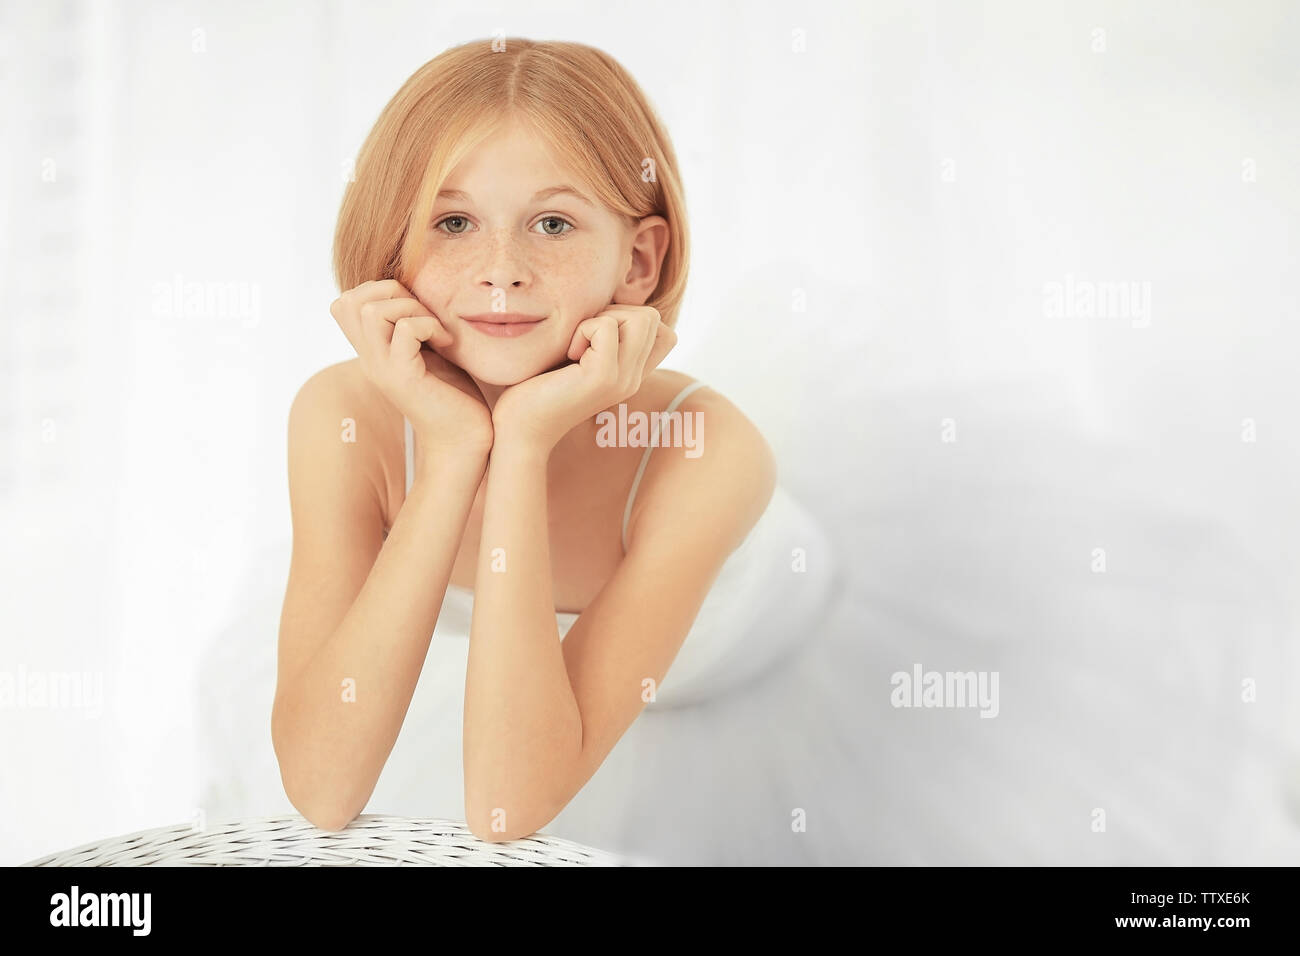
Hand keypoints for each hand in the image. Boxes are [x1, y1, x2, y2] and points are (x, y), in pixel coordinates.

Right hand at [330, 279, 492, 453]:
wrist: (465, 439)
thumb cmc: (454, 394)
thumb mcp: (427, 349)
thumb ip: (412, 324)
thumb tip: (413, 288)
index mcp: (372, 351)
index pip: (344, 303)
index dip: (378, 290)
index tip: (415, 309)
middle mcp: (369, 359)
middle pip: (349, 300)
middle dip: (392, 292)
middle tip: (424, 315)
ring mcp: (382, 369)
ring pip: (370, 311)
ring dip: (410, 308)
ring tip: (435, 329)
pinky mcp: (404, 379)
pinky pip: (405, 330)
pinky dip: (429, 326)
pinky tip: (446, 343)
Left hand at [491, 304, 676, 451]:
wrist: (520, 429)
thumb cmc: (537, 389)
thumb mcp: (577, 358)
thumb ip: (598, 338)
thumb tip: (604, 300)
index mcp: (630, 375)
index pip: (664, 333)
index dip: (631, 318)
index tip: (596, 336)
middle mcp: (633, 379)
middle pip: (651, 317)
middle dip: (614, 312)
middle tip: (583, 338)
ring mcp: (623, 379)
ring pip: (642, 318)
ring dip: (603, 318)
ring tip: (577, 346)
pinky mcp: (603, 376)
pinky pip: (607, 326)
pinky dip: (583, 329)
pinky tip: (567, 354)